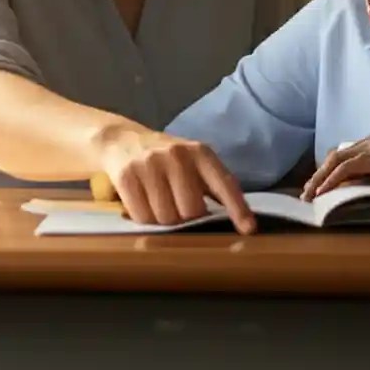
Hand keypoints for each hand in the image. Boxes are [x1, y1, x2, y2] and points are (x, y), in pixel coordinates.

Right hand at [96, 124, 256, 233]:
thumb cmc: (165, 159)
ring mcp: (150, 164)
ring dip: (164, 221)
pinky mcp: (127, 176)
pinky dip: (143, 219)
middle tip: (178, 208)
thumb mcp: (193, 163)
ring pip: (167, 217)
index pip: (225, 184)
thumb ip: (213, 187)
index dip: (238, 208)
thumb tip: (241, 222)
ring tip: (158, 205)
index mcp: (201, 153)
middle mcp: (177, 155)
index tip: (249, 229)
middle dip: (186, 218)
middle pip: (192, 210)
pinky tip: (142, 205)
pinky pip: (142, 216)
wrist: (121, 139)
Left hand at [301, 132, 369, 200]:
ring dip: (320, 179)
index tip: (316, 189)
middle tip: (306, 194)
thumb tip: (351, 191)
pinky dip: (332, 180)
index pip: (343, 155)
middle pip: (335, 156)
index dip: (327, 172)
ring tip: (309, 197)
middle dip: (318, 175)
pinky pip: (346, 168)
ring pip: (336, 160)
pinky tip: (322, 193)